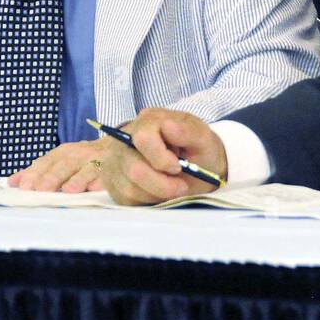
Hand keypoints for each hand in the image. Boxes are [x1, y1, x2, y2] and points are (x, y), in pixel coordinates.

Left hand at [9, 139, 110, 191]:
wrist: (119, 147)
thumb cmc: (84, 159)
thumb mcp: (60, 160)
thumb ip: (38, 171)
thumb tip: (12, 182)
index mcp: (64, 152)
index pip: (46, 162)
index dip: (35, 174)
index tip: (23, 186)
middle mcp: (80, 154)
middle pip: (64, 165)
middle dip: (52, 178)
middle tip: (40, 190)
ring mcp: (97, 161)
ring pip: (85, 169)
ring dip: (76, 180)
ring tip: (68, 190)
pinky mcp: (113, 169)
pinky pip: (107, 175)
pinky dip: (100, 181)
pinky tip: (94, 189)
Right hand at [99, 108, 228, 205]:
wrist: (195, 168)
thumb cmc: (199, 152)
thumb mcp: (204, 140)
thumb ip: (188, 132)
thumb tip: (168, 126)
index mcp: (150, 120)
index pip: (143, 138)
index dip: (162, 159)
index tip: (179, 167)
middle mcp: (127, 137)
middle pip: (134, 168)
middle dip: (162, 184)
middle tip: (181, 186)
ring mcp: (117, 159)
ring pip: (129, 187)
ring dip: (157, 193)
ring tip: (172, 186)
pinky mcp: (114, 180)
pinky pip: (126, 198)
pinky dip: (147, 199)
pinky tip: (159, 190)